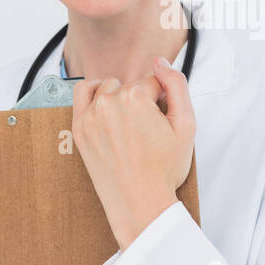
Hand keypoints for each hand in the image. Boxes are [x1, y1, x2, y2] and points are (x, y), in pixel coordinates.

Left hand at [71, 59, 196, 249]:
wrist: (139, 202)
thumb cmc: (164, 168)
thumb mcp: (186, 124)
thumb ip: (176, 85)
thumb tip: (160, 62)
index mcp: (135, 99)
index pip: (153, 82)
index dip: (162, 100)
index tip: (161, 121)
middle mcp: (108, 103)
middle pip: (130, 85)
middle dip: (140, 100)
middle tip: (146, 128)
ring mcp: (89, 116)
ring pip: (107, 87)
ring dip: (118, 97)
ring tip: (128, 121)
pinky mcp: (79, 129)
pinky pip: (82, 94)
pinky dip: (94, 93)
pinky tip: (106, 105)